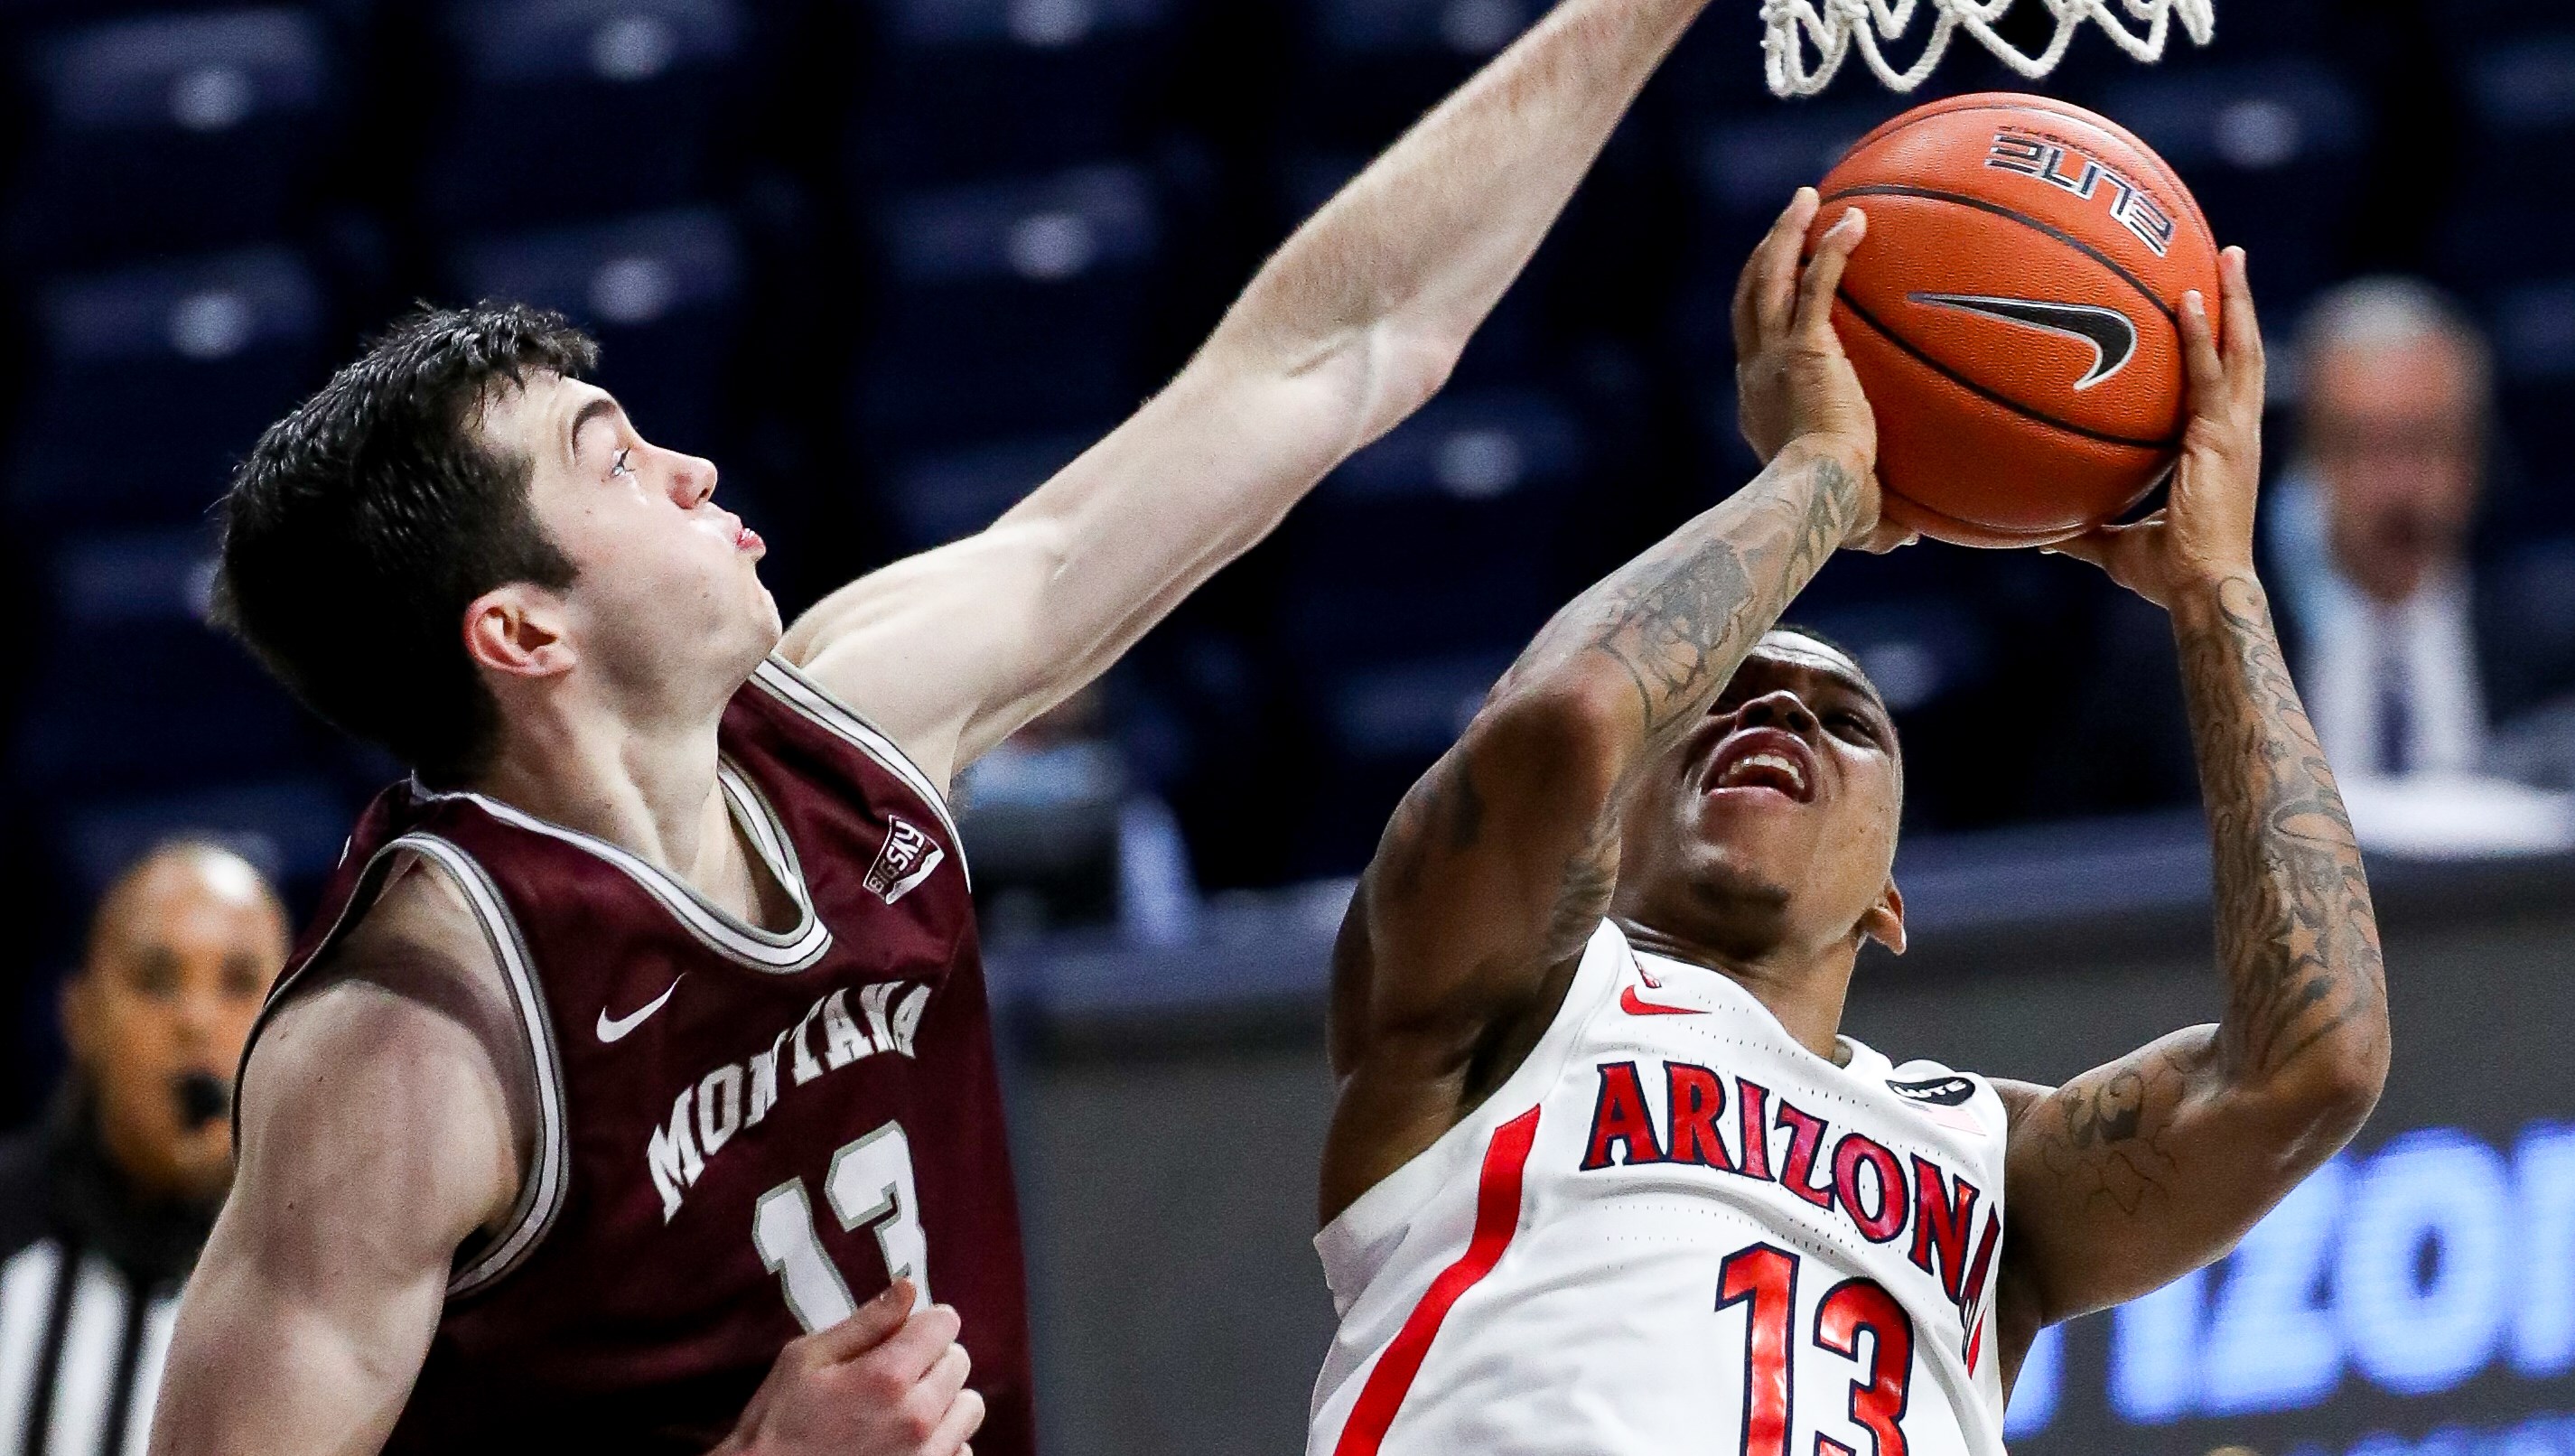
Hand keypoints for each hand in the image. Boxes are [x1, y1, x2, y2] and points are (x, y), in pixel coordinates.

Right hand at [718, 1281, 985, 1455]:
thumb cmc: (777, 1424)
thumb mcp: (805, 1359)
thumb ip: (866, 1322)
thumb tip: (909, 1287)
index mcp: (887, 1376)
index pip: (944, 1323)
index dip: (921, 1323)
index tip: (901, 1335)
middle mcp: (918, 1417)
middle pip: (959, 1360)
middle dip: (931, 1359)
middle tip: (891, 1375)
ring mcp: (928, 1455)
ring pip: (969, 1406)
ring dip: (944, 1400)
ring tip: (903, 1409)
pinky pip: (962, 1449)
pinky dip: (943, 1441)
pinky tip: (906, 1442)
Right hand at [1733, 189, 1905, 551]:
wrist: (1818, 498)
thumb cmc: (1833, 516)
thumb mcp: (1856, 517)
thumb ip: (1878, 521)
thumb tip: (1906, 541)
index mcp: (1760, 404)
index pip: (1754, 346)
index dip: (1763, 313)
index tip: (1784, 291)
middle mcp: (1755, 372)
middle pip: (1750, 296)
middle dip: (1765, 254)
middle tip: (1788, 222)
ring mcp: (1773, 357)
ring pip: (1767, 278)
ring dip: (1785, 234)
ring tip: (1806, 199)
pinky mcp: (1803, 348)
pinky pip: (1815, 284)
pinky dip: (1831, 248)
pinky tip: (1854, 219)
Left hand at [2052, 247, 2264, 607]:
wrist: (2200, 587)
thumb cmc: (2168, 574)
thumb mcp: (2118, 546)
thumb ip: (2086, 532)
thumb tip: (2045, 539)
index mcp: (2221, 447)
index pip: (2225, 381)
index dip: (2223, 343)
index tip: (2213, 305)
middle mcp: (2236, 431)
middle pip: (2243, 352)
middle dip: (2240, 303)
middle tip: (2230, 257)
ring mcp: (2234, 431)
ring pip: (2239, 350)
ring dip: (2234, 300)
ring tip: (2228, 255)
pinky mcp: (2221, 438)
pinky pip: (2207, 375)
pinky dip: (2200, 336)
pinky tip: (2189, 299)